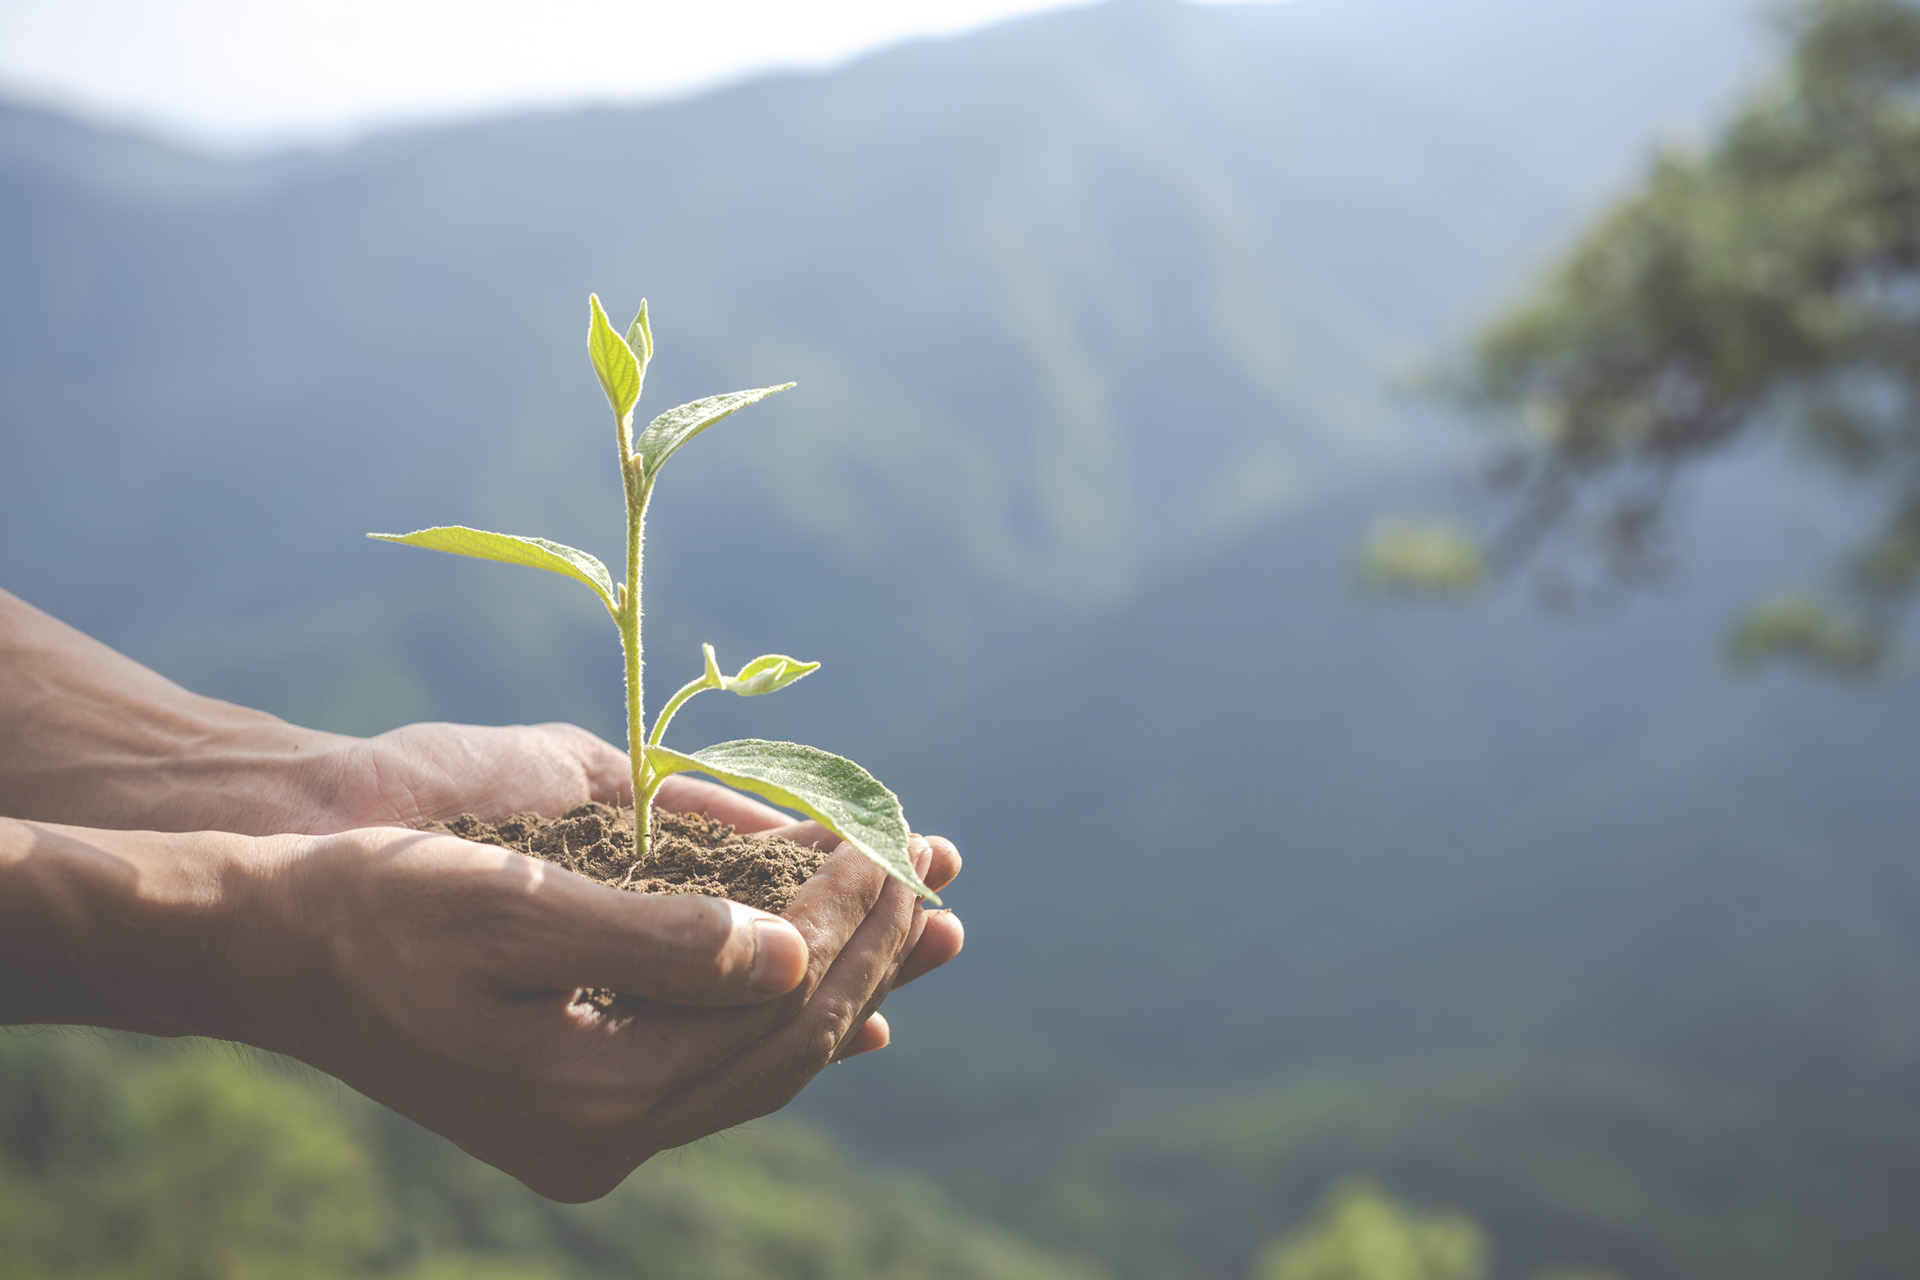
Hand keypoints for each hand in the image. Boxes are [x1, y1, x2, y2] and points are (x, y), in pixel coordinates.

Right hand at [250, 823, 960, 1199]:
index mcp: (593, 1093)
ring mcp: (593, 1137)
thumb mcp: (514, 906)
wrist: (273, 951)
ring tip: (925, 925)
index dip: (849, 921)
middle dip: (872, 953)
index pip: (776, 1008)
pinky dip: (786, 1026)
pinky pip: (719, 1075)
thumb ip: (658, 938)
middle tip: (937, 872)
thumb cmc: (381, 905)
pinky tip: (845, 1004)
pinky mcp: (581, 1113)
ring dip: (847, 985)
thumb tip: (791, 954)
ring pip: (763, 1066)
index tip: (894, 842)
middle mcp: (605, 1137)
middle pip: (787, 1046)